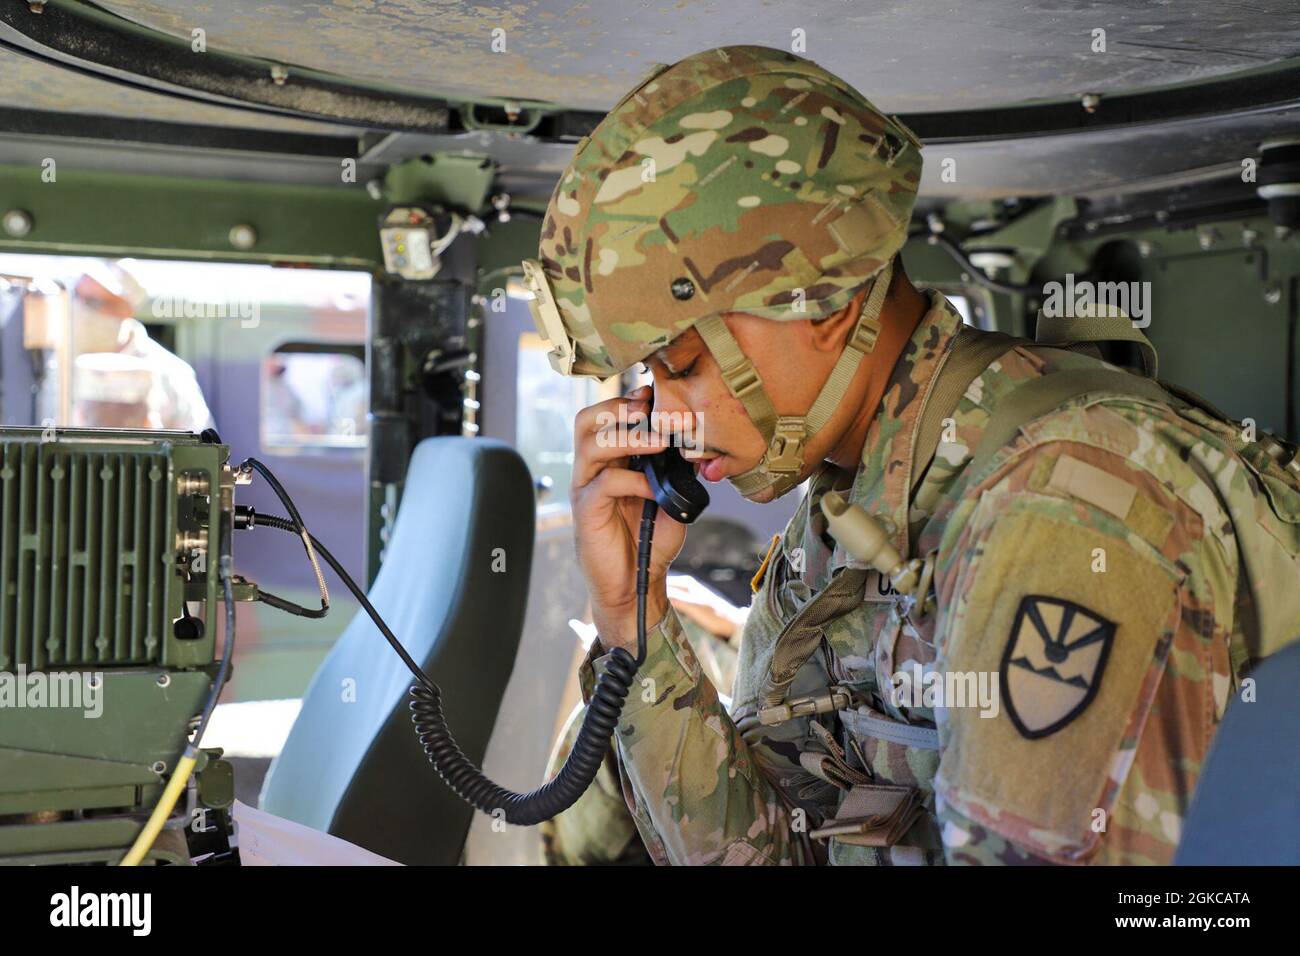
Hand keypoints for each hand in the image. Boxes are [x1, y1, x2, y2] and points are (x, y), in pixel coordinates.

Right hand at [570, 385, 690, 651]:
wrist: (638, 584)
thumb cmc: (651, 539)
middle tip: (649, 410)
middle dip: (618, 407)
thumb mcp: (672, 496)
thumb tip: (698, 442)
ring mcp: (586, 489)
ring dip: (627, 437)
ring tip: (657, 443)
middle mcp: (592, 469)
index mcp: (610, 459)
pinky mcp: (587, 513)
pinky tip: (653, 488)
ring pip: (591, 445)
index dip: (628, 399)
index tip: (657, 394)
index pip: (606, 415)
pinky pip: (604, 484)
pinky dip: (632, 480)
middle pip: (586, 420)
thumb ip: (678, 469)